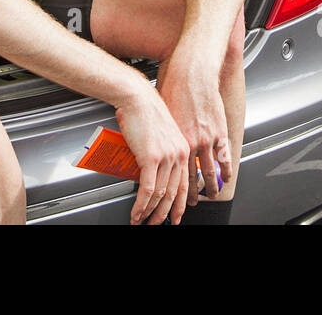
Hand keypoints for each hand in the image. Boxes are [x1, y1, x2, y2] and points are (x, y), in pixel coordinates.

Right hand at [115, 87, 190, 225]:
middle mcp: (178, 154)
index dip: (179, 204)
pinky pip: (148, 189)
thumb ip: (161, 151)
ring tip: (142, 221)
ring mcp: (166, 157)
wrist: (136, 96)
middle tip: (156, 224)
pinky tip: (137, 212)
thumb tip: (151, 171)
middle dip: (164, 214)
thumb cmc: (144, 109)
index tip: (176, 216)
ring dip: (150, 212)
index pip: (184, 184)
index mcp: (182, 149)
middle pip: (173, 193)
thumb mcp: (160, 133)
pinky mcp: (151, 158)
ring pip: (160, 195)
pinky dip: (141, 204)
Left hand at [156, 53, 231, 204]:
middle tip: (187, 206)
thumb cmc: (172, 85)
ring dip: (208, 188)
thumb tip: (150, 137)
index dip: (167, 190)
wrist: (190, 71)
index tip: (166, 200)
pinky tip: (227, 177)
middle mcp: (188, 143)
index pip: (169, 173)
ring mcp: (206, 139)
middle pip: (188, 179)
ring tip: (209, 197)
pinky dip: (226, 170)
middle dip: (187, 196)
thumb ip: (160, 129)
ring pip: (208, 172)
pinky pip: (224, 157)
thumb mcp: (159, 111)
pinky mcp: (219, 131)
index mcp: (171, 140)